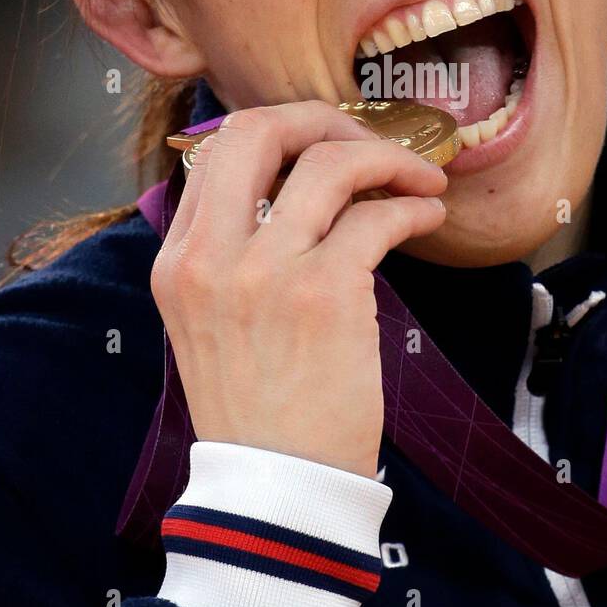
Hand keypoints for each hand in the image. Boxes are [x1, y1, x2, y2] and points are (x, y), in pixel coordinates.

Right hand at [149, 101, 447, 478]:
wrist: (278, 488)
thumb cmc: (260, 408)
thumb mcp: (212, 323)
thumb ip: (234, 255)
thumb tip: (299, 191)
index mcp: (178, 261)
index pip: (217, 152)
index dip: (282, 134)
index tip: (326, 145)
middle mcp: (210, 256)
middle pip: (260, 130)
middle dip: (325, 118)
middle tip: (369, 140)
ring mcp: (264, 272)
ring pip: (330, 163)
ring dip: (389, 159)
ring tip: (422, 182)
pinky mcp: (324, 293)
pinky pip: (378, 217)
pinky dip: (414, 208)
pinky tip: (428, 219)